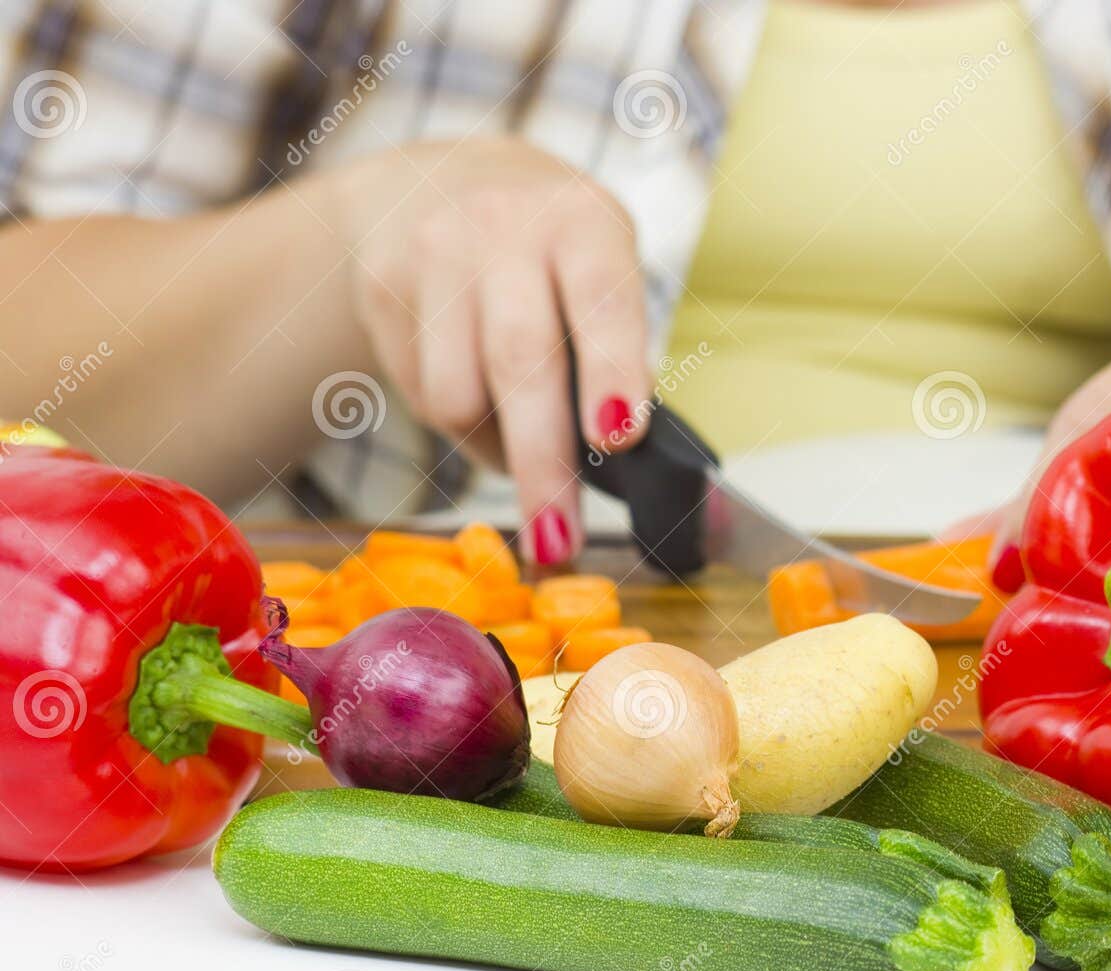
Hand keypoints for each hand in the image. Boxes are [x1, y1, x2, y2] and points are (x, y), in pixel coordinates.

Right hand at [333, 138, 651, 563]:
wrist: (435, 181)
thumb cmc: (548, 254)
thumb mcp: (598, 268)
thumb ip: (614, 344)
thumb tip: (614, 449)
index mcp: (584, 223)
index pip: (602, 300)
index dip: (612, 370)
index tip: (620, 436)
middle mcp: (506, 227)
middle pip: (520, 362)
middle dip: (544, 464)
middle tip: (559, 540)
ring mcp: (436, 252)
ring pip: (458, 394)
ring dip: (496, 446)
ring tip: (521, 439)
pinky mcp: (382, 285)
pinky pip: (421, 392)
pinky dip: (457, 422)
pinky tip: (473, 387)